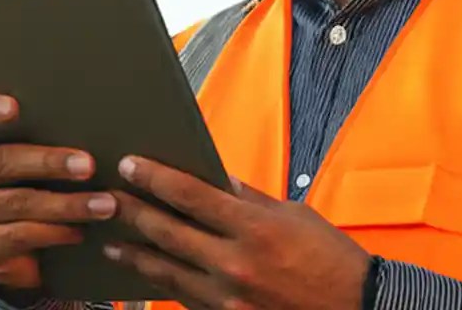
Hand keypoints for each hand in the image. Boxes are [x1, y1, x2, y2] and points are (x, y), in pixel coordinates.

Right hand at [0, 93, 119, 293]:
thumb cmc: (17, 177)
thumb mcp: (16, 152)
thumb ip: (33, 134)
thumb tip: (85, 119)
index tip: (14, 106)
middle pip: (0, 162)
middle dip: (49, 163)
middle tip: (88, 165)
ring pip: (17, 202)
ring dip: (67, 204)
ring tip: (104, 204)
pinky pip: (20, 235)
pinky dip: (56, 232)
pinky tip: (80, 229)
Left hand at [105, 156, 370, 309]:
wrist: (355, 309)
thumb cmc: (329, 258)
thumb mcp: (294, 216)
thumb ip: (250, 199)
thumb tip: (215, 179)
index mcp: (255, 228)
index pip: (191, 195)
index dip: (155, 178)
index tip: (130, 165)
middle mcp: (236, 264)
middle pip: (168, 232)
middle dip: (133, 210)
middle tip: (107, 195)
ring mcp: (227, 298)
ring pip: (165, 271)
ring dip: (134, 252)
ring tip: (110, 238)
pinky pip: (182, 298)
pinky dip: (158, 282)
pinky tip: (144, 271)